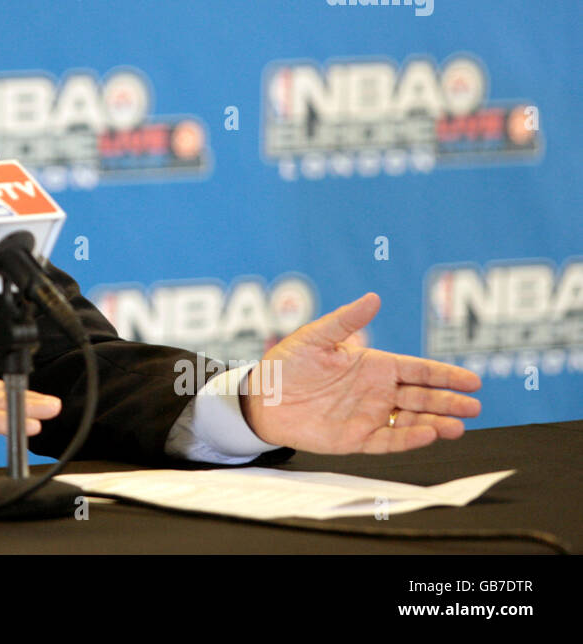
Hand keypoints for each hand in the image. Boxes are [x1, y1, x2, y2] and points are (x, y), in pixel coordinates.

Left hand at [240, 292, 480, 453]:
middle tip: (475, 405)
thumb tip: (373, 298)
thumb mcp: (315, 336)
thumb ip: (345, 320)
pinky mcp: (357, 438)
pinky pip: (389, 440)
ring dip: (436, 422)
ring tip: (458, 425)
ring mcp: (369, 415)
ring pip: (412, 420)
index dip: (444, 375)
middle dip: (449, 401)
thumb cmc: (288, 364)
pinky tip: (428, 434)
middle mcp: (377, 391)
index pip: (418, 370)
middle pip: (422, 397)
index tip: (472, 380)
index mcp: (373, 365)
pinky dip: (409, 439)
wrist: (262, 398)